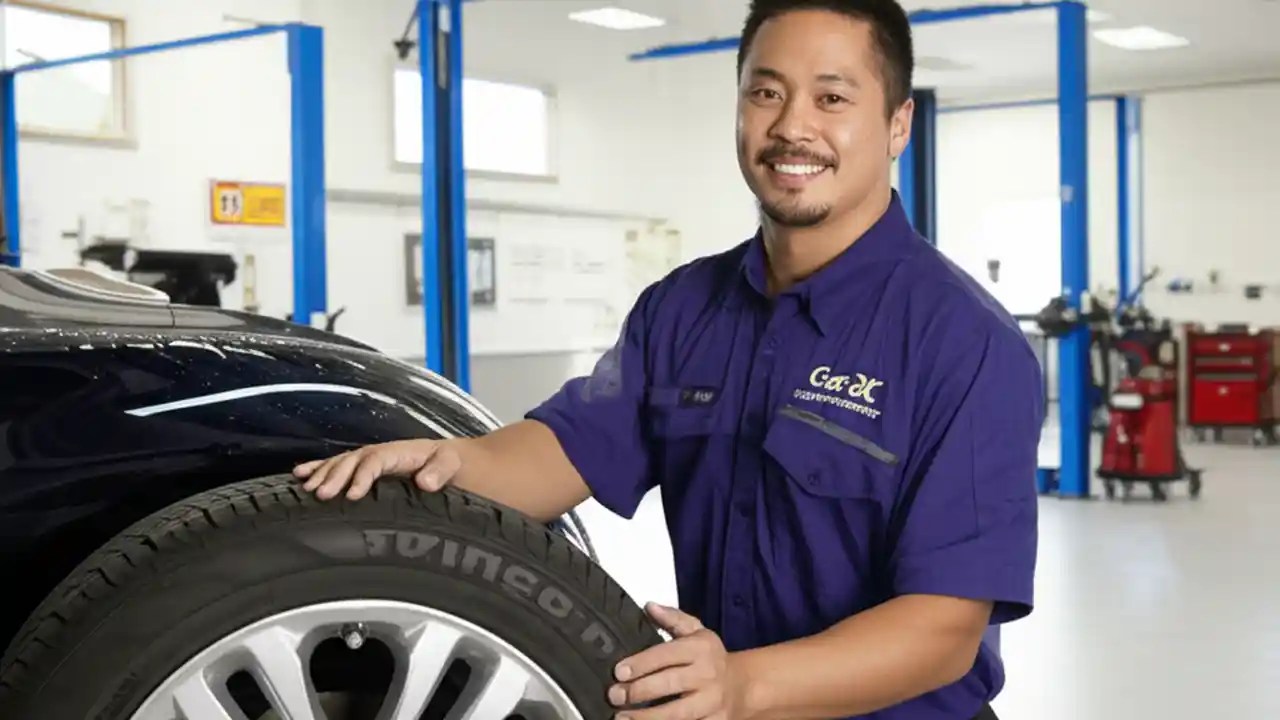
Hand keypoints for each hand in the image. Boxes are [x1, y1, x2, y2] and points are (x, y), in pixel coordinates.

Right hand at [292, 439, 461, 500]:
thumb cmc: (457, 466)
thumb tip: (426, 482)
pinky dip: (319, 469)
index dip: (364, 475)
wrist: (460, 463)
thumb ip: (442, 471)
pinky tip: (299, 476)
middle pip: (355, 460)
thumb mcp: (456, 465)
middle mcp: (385, 453)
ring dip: (323, 473)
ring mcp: (375, 459)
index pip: (378, 460)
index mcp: (403, 452)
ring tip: (306, 487)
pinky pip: (341, 467)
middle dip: (336, 475)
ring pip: (343, 462)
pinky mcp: (369, 469)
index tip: (353, 494)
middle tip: (322, 494)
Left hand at [608, 603, 749, 719]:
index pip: (667, 654)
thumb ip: (672, 618)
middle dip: (639, 691)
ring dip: (647, 718)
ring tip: (622, 718)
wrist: (742, 686)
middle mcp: (707, 675)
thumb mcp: (696, 631)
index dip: (642, 664)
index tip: (619, 671)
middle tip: (614, 695)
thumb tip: (649, 607)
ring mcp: (711, 702)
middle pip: (670, 684)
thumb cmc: (710, 658)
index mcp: (700, 649)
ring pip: (677, 713)